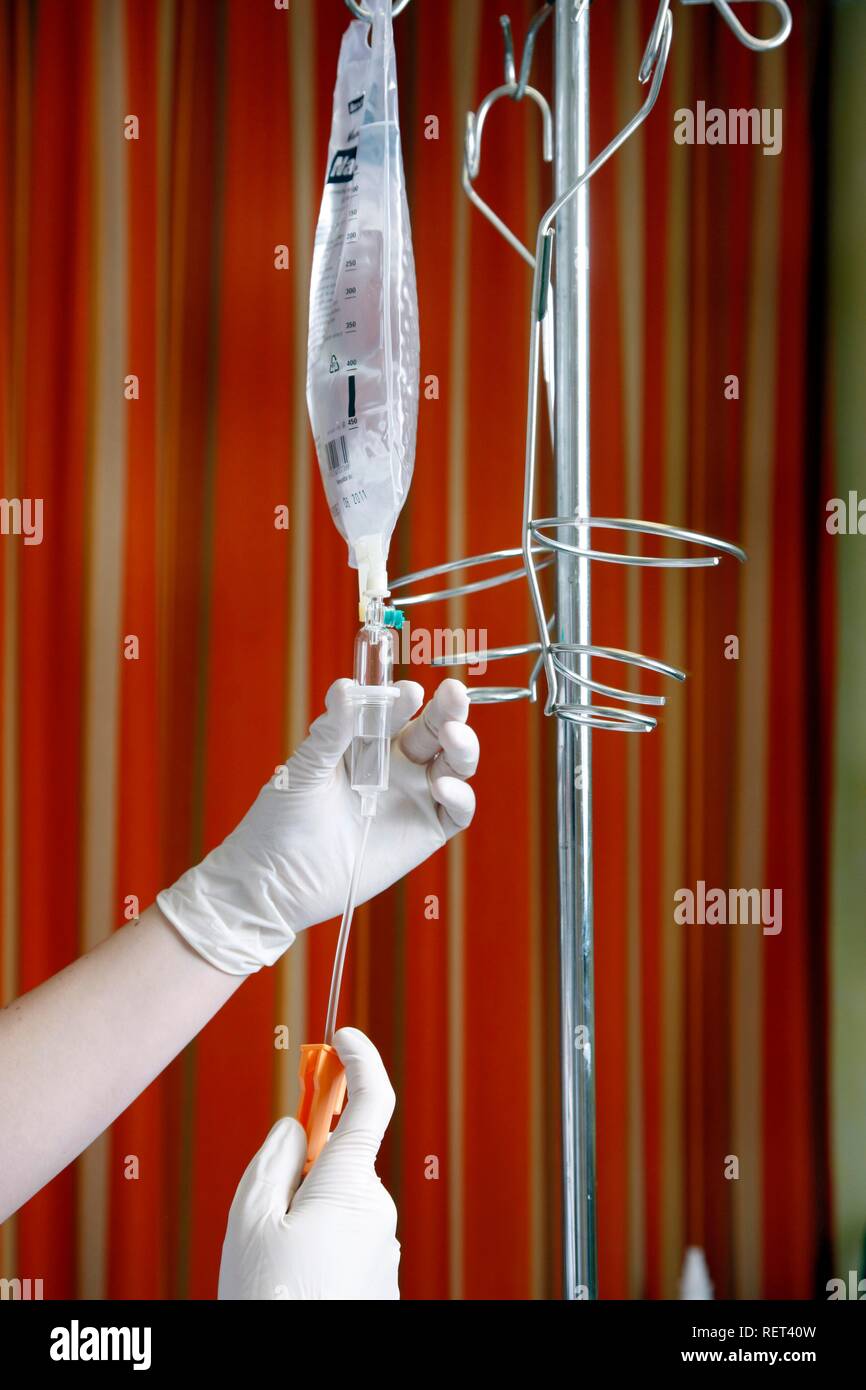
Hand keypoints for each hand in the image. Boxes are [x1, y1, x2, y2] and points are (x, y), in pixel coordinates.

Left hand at [157, 678, 478, 974]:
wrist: (275, 881)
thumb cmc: (281, 820)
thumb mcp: (305, 769)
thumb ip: (331, 731)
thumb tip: (347, 686)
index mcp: (367, 742)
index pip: (398, 711)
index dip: (406, 698)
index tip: (408, 691)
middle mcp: (396, 765)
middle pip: (436, 730)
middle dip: (449, 710)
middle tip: (454, 695)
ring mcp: (413, 798)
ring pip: (455, 764)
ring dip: (462, 746)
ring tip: (452, 737)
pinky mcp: (424, 832)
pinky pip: (456, 810)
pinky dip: (460, 796)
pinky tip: (442, 786)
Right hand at [218, 1028, 399, 1300]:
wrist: (301, 1376)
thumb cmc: (273, 1301)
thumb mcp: (251, 1220)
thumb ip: (273, 1159)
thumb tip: (295, 1127)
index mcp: (348, 1182)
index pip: (370, 1099)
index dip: (358, 1058)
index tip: (342, 1035)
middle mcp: (377, 1208)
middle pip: (341, 1158)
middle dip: (304, 1166)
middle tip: (265, 1205)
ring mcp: (382, 1246)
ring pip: (339, 1205)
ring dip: (307, 1214)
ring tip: (272, 1263)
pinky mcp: (379, 1279)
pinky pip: (346, 1241)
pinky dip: (318, 1246)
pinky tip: (292, 1282)